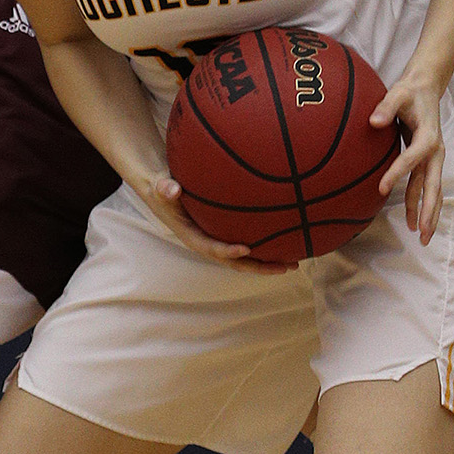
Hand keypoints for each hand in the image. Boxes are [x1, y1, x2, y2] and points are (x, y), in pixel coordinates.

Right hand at [134, 174, 295, 275]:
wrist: (163, 190)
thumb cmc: (163, 188)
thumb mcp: (160, 186)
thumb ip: (165, 188)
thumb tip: (172, 189)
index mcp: (192, 236)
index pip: (211, 248)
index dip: (228, 251)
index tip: (246, 249)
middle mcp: (206, 243)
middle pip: (234, 262)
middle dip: (259, 267)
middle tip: (285, 266)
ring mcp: (216, 240)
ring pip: (243, 258)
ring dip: (266, 263)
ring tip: (292, 263)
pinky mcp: (223, 234)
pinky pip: (244, 246)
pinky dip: (263, 248)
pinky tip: (283, 242)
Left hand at [371, 74, 448, 244]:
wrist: (425, 89)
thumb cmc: (410, 92)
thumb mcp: (398, 93)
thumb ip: (386, 106)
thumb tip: (374, 121)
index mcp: (428, 136)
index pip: (411, 158)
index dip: (396, 173)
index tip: (381, 189)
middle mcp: (434, 151)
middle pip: (433, 186)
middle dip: (429, 210)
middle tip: (422, 232)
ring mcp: (433, 159)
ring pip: (432, 191)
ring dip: (428, 214)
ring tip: (421, 237)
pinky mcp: (427, 162)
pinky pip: (425, 187)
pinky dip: (421, 204)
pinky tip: (413, 222)